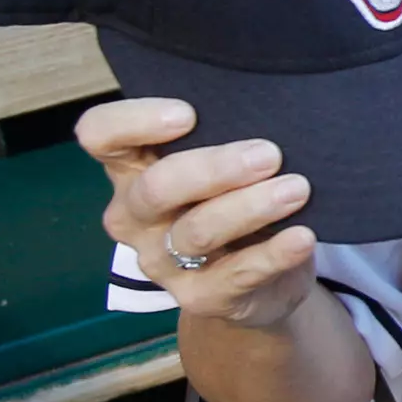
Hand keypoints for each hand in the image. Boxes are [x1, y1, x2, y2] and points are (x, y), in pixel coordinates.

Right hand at [79, 97, 322, 332]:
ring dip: (251, 207)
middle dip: (214, 168)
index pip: (100, 135)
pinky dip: (273, 254)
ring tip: (296, 189)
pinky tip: (301, 237)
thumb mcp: (218, 165)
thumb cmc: (231, 199)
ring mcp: (162, 262)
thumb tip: (261, 103)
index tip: (188, 113)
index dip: (134, 121)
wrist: (255, 282)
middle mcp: (135, 216)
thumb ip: (220, 135)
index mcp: (130, 169)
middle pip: (156, 187)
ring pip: (198, 232)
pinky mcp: (200, 297)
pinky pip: (236, 275)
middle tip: (269, 154)